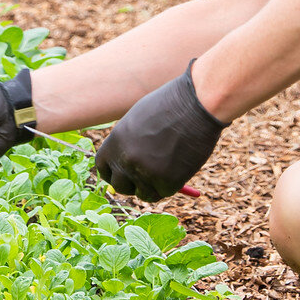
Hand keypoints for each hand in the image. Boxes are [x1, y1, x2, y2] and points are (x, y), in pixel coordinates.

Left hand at [93, 65, 225, 201]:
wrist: (196, 105)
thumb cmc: (170, 106)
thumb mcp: (138, 120)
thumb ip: (128, 144)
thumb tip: (125, 168)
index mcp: (115, 142)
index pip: (103, 168)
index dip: (114, 173)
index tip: (124, 174)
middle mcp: (126, 159)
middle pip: (119, 186)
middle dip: (132, 185)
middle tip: (147, 177)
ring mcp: (145, 173)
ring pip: (144, 194)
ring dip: (154, 186)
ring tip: (168, 165)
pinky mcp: (167, 182)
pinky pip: (164, 193)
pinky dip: (172, 184)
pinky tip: (180, 165)